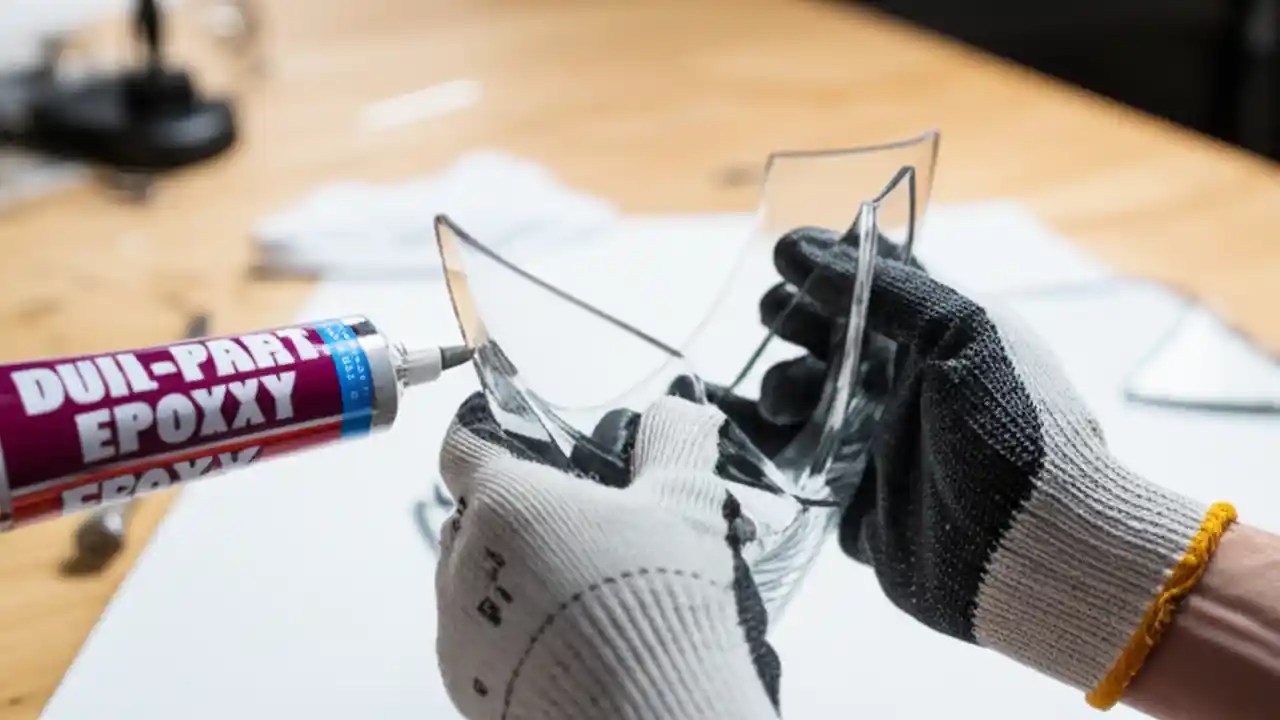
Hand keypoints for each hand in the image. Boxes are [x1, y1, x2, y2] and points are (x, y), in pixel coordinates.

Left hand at [436, 392, 780, 719]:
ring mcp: (459, 628)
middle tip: (575, 530)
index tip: (510, 440)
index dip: (489, 437)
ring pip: (470, 580)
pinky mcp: (465, 685)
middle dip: (514, 516)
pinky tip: (565, 642)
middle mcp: (466, 561)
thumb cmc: (656, 604)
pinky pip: (476, 641)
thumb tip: (679, 411)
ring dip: (509, 576)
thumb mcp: (685, 503)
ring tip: (577, 594)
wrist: (646, 711)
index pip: (465, 446)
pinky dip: (508, 635)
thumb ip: (675, 444)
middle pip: (473, 516)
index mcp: (506, 502)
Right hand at [750, 227, 1233, 708]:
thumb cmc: (1013, 427)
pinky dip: (759, 446)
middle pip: (830, 339)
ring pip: (807, 400)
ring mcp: (876, 443)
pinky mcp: (851, 501)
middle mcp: (906, 385)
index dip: (827, 266)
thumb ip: (889, 285)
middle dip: (795, 322)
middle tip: (771, 318)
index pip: (874, 284)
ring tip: (784, 399)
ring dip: (783, 384)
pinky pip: (792, 466)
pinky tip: (732, 427)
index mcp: (941, 337)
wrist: (1031, 548)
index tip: (783, 255)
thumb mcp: (964, 331)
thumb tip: (803, 247)